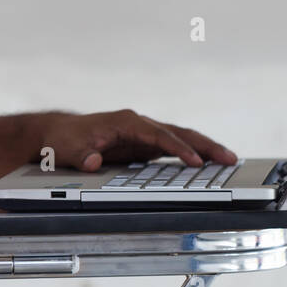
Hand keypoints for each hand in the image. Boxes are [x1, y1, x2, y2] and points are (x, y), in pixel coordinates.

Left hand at [39, 110, 237, 172]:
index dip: (177, 148)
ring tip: (228, 160)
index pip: (158, 135)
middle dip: (204, 144)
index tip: (195, 161)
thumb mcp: (67, 150)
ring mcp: (143, 134)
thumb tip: (93, 162)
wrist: (58, 134)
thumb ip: (81, 156)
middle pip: (177, 132)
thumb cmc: (65, 139)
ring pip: (179, 138)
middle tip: (228, 157)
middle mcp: (138, 124)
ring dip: (203, 148)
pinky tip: (207, 165)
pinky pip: (172, 148)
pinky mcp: (143, 145)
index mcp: (125, 122)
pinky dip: (191, 154)